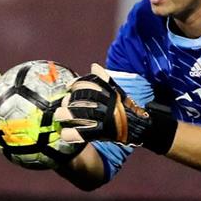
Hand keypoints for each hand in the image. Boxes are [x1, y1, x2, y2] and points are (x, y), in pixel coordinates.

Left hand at [53, 63, 178, 152]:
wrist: (141, 126)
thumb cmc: (126, 107)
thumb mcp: (117, 91)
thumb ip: (105, 79)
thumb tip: (93, 66)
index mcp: (109, 92)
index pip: (89, 84)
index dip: (76, 85)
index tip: (69, 87)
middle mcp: (106, 103)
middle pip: (82, 100)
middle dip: (68, 102)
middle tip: (62, 106)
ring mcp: (105, 118)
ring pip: (81, 115)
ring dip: (67, 117)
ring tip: (59, 118)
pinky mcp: (103, 133)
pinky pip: (85, 133)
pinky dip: (73, 135)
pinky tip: (65, 135)